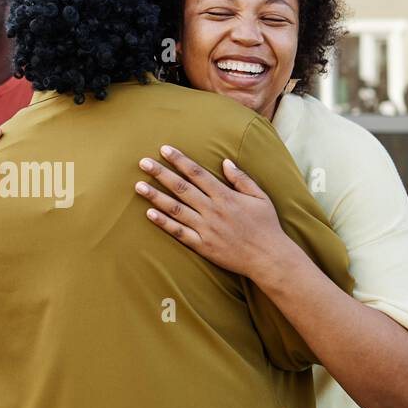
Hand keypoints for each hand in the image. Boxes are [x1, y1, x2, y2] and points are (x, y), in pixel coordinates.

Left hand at [134, 145, 288, 281]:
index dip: (180, 160)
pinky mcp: (202, 245)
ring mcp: (206, 228)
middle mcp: (212, 210)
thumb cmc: (266, 225)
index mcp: (225, 196)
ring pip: (175, 209)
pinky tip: (149, 213)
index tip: (164, 150)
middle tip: (143, 162)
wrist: (269, 257)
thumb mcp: (260, 197)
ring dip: (155, 196)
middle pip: (181, 188)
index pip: (197, 173)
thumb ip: (241, 178)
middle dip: (161, 174)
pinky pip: (179, 232)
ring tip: (138, 186)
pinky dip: (163, 223)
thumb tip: (225, 162)